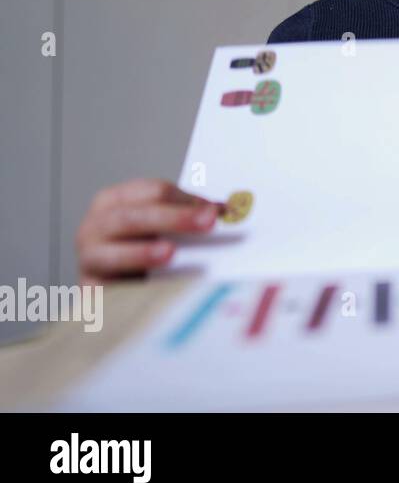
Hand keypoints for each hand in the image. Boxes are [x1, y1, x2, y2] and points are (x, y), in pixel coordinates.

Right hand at [76, 178, 224, 284]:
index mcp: (116, 201)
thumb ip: (184, 215)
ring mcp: (89, 258)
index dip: (187, 199)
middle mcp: (95, 225)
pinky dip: (127, 288)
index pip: (154, 192)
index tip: (217, 209)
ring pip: (113, 252)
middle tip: (208, 222)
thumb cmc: (138, 252)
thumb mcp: (159, 227)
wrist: (112, 291)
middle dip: (174, 218)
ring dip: (142, 252)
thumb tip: (225, 211)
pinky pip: (108, 289)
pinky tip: (147, 287)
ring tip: (169, 253)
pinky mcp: (89, 291)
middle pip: (135, 216)